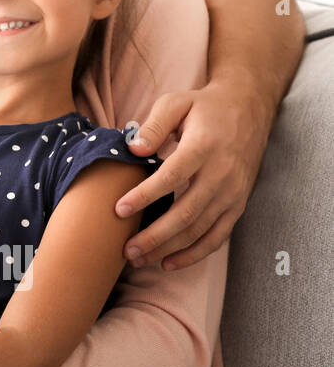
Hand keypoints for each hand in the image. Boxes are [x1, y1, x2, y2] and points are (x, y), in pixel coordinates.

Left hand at [116, 81, 271, 270]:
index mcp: (204, 147)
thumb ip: (154, 125)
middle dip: (155, 235)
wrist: (249, 109)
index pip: (172, 176)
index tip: (118, 209)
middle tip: (126, 249)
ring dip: (170, 248)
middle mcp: (222, 174)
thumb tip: (134, 149)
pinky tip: (169, 263)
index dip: (145, 195)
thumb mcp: (176, 103)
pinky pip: (218, 236)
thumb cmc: (203, 107)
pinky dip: (195, 253)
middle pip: (186, 212)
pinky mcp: (238, 204)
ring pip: (201, 229)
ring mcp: (233, 193)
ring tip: (139, 259)